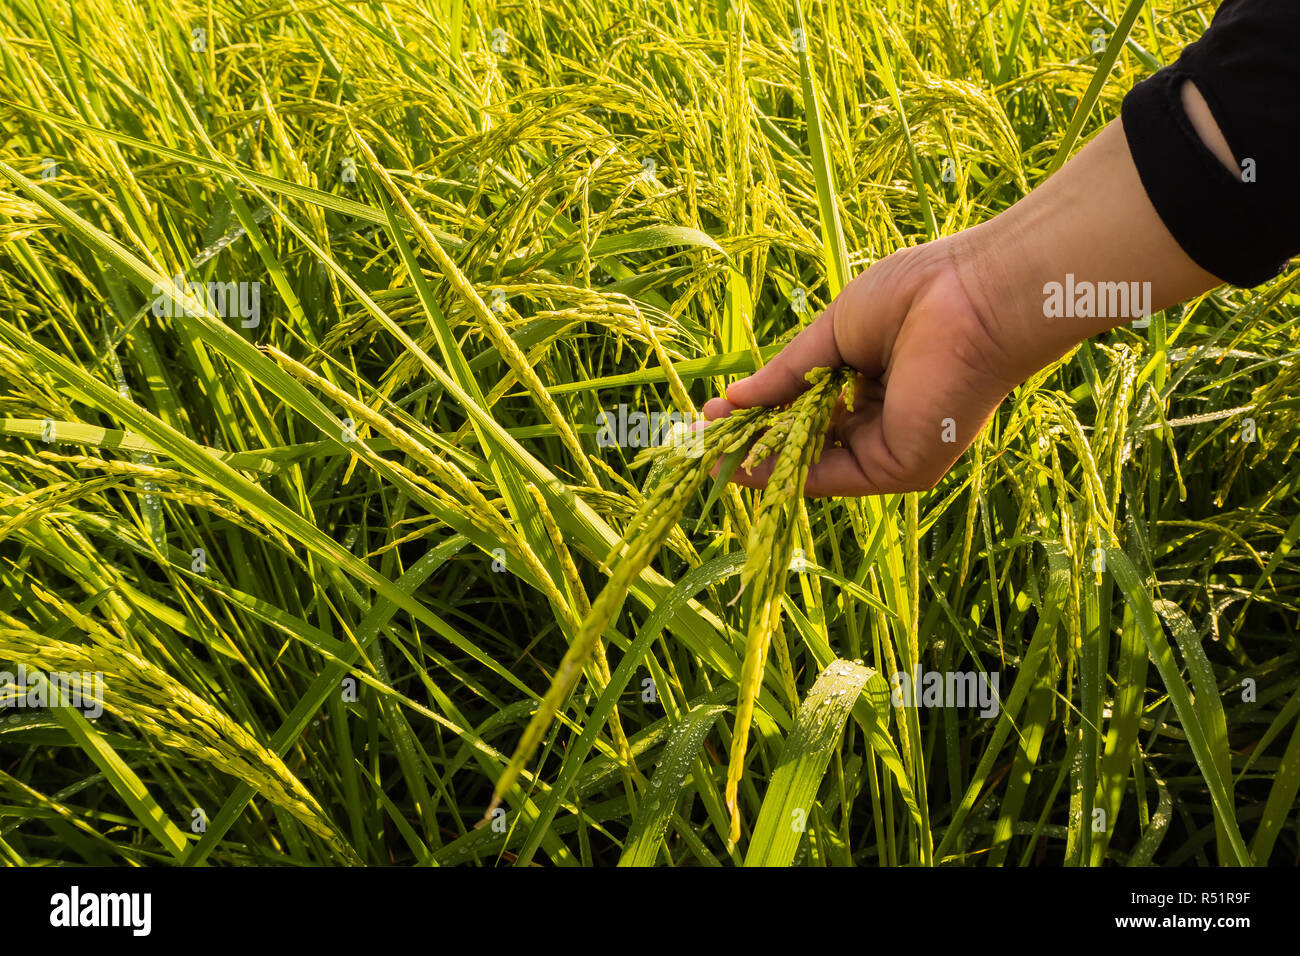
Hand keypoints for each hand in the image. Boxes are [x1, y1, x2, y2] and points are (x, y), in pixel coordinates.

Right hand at [702, 238, 1020, 495]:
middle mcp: (882, 419)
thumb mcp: (832, 334)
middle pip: (806, 441)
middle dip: (752, 441)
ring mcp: (891, 446)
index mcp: (873, 380)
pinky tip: (744, 465)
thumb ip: (786, 373)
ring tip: (709, 455)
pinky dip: (787, 474)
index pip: (807, 408)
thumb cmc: (915, 295)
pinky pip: (833, 477)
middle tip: (703, 440)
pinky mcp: (900, 467)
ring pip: (814, 463)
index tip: (716, 411)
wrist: (973, 297)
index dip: (761, 411)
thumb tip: (735, 398)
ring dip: (760, 462)